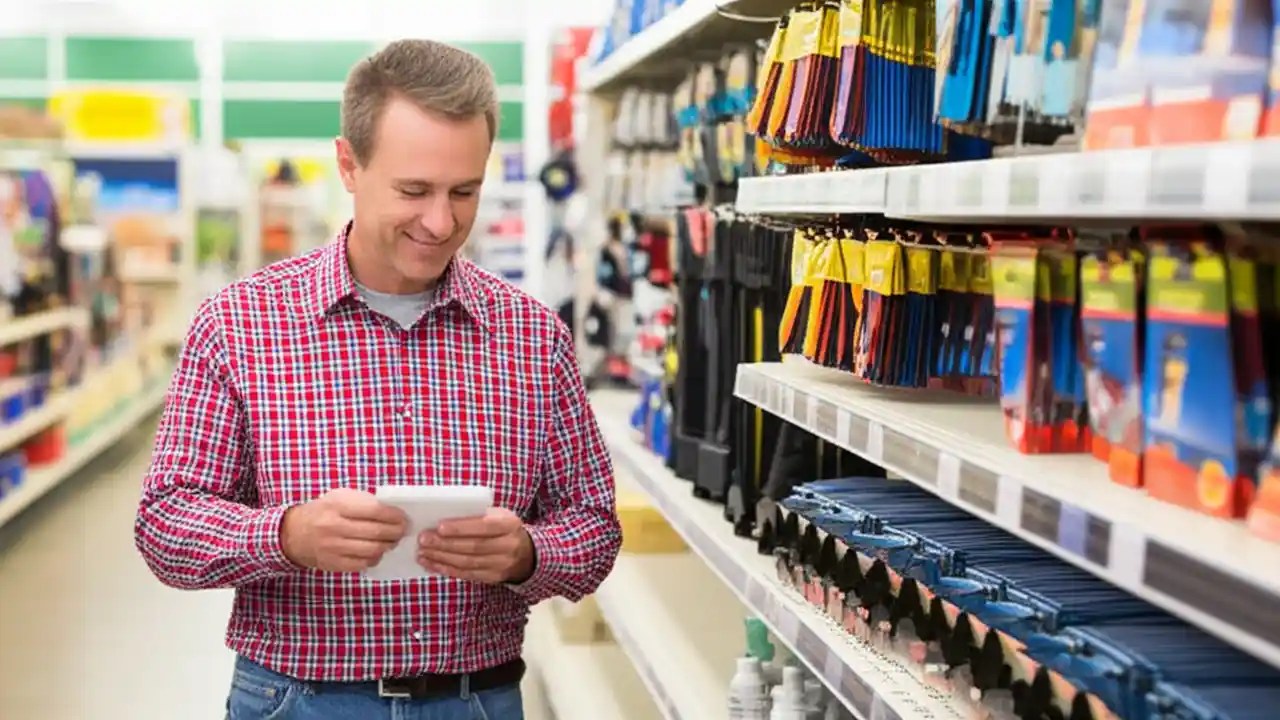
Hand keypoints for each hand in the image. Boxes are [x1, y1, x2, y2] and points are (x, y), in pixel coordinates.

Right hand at [280, 489, 408, 572]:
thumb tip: (393, 512)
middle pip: (376, 532)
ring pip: (372, 550)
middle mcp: (334, 527)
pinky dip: (375, 558)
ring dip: (388, 546)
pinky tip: (377, 552)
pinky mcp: (333, 564)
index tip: (404, 518)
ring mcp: (333, 548)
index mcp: (337, 506)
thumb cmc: (324, 511)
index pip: (374, 510)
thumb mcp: (340, 497)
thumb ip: (364, 501)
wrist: (294, 533)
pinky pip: (363, 564)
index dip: (394, 515)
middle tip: (403, 531)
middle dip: (396, 532)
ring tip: (392, 541)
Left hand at [417, 508, 533, 583]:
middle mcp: (507, 546)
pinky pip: (466, 575)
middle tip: (424, 539)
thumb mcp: (499, 515)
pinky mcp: (492, 578)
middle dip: (445, 544)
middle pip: (473, 547)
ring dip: (442, 558)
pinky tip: (431, 564)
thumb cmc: (504, 528)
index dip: (461, 528)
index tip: (440, 526)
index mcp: (509, 525)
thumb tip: (444, 515)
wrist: (526, 553)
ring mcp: (501, 565)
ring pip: (467, 563)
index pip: (484, 526)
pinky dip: (447, 570)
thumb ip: (478, 515)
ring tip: (422, 552)